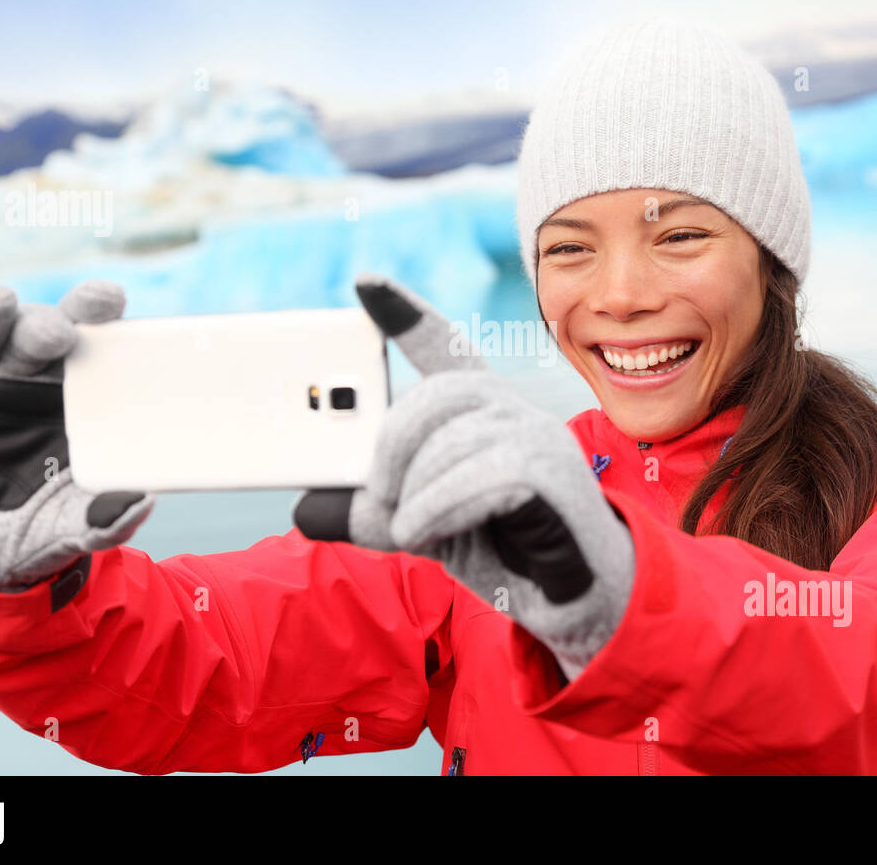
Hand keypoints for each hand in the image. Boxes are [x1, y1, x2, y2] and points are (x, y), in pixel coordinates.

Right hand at [0, 281, 154, 596]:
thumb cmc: (43, 525)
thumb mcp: (75, 527)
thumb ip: (104, 518)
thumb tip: (140, 503)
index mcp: (99, 403)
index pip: (119, 356)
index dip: (132, 333)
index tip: (155, 327)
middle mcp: (59, 378)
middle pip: (77, 327)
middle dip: (91, 307)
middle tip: (106, 301)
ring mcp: (12, 374)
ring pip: (27, 329)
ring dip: (40, 321)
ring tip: (55, 332)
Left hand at [293, 274, 634, 679]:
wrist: (570, 596)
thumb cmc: (499, 545)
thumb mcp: (420, 523)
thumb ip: (371, 511)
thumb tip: (306, 508)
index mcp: (478, 411)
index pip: (443, 347)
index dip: (405, 312)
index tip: (364, 281)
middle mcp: (510, 409)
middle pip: (436, 394)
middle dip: (392, 445)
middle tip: (378, 495)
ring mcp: (536, 434)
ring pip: (452, 441)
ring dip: (416, 493)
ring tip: (411, 527)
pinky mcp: (551, 470)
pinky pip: (481, 474)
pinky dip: (438, 507)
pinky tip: (423, 531)